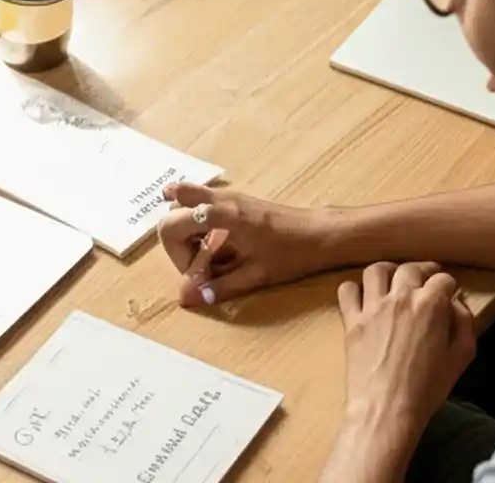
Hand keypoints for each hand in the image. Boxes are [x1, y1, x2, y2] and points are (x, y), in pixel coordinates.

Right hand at [157, 182, 329, 306]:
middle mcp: (220, 199)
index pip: (171, 226)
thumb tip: (186, 299)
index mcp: (223, 215)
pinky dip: (196, 221)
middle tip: (197, 263)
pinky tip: (212, 241)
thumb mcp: (255, 275)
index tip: (198, 273)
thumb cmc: (292, 254)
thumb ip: (219, 286)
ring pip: (184, 203)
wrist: (322, 233)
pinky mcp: (234, 199)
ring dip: (186, 230)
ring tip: (205, 253)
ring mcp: (227, 195)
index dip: (177, 254)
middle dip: (176, 242)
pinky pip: (200, 202)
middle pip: (172, 212)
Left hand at [338, 262, 475, 431]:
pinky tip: (363, 296)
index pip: (443, 280)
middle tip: (426, 277)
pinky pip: (347, 290)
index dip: (449, 285)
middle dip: (423, 270)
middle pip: (410, 269)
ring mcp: (371, 306)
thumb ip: (464, 323)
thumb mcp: (462, 356)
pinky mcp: (350, 319)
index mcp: (430, 305)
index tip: (449, 291)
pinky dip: (354, 288)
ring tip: (393, 278)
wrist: (387, 406)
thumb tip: (455, 302)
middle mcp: (399, 297)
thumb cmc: (429, 386)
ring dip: (388, 270)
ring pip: (376, 271)